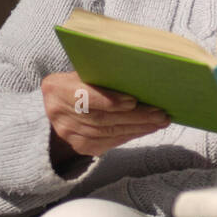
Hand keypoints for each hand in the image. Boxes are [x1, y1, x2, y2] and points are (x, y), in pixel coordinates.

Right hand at [43, 71, 170, 158]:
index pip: (84, 97)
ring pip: (107, 133)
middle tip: (159, 114)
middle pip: (100, 118)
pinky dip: (129, 135)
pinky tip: (145, 129)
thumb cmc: (84, 80)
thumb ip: (105, 74)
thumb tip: (141, 76)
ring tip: (159, 121)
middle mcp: (57, 112)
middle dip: (135, 117)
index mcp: (57, 87)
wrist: (62, 102)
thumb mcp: (89, 71)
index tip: (133, 101)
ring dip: (137, 128)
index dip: (109, 101)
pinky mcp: (79, 146)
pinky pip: (108, 143)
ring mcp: (67, 132)